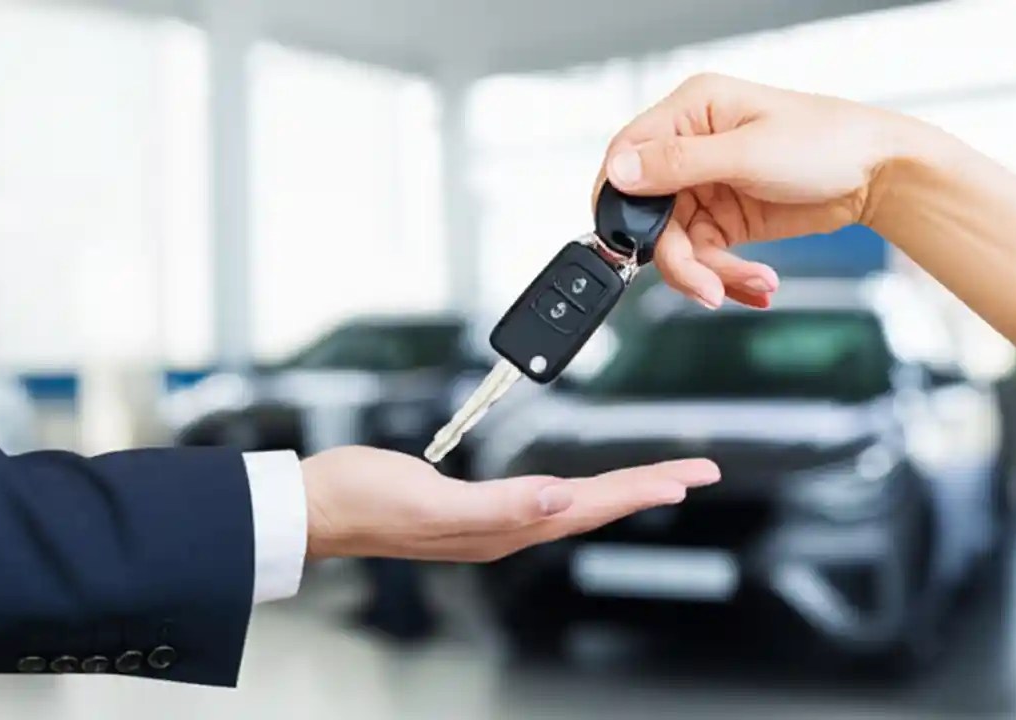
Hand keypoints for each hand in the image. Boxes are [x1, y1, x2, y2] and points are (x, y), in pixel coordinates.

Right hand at [300, 446, 718, 561]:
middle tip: (696, 472)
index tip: (688, 476)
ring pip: (574, 504)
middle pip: (594, 506)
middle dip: (648, 488)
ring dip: (620, 491)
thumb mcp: (430, 501)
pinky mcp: (471, 505)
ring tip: (658, 480)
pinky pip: (542, 498)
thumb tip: (560, 501)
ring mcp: (488, 520)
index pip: (590, 506)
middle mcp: (504, 528)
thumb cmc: (363, 501)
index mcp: (501, 527)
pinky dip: (576, 490)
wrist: (319, 506)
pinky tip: (579, 488)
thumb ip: (499, 506)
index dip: (642, 489)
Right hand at [597, 73, 907, 308]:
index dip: (621, 200)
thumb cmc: (829, 142)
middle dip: (678, 256)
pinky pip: (706, 257)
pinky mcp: (726, 218)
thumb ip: (679, 163)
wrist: (880, 176)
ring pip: (678, 243)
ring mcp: (707, 185)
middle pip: (651, 213)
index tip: (630, 241)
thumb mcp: (749, 152)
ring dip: (709, 272)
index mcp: (692, 112)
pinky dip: (727, 277)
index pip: (628, 154)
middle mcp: (692, 148)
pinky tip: (755, 283)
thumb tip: (620, 170)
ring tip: (743, 284)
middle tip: (703, 284)